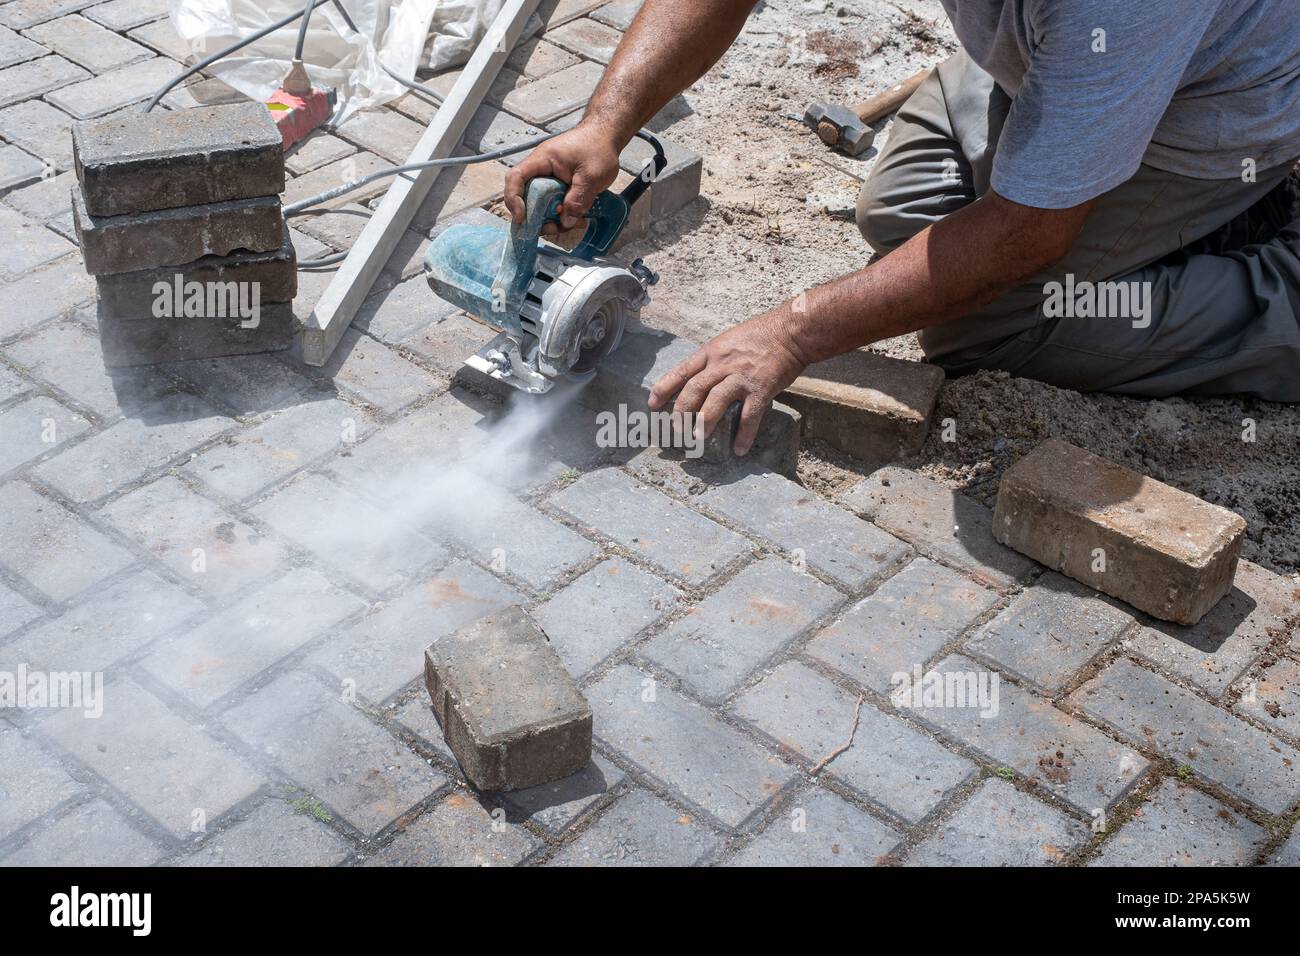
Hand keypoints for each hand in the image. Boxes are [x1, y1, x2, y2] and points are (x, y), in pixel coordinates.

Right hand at [504, 121, 621, 231]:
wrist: (606, 137)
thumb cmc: (598, 148)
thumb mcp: (591, 176)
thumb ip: (578, 199)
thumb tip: (565, 222)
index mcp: (542, 160)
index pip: (516, 178)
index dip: (513, 199)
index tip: (522, 218)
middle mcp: (540, 170)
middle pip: (527, 197)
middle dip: (537, 217)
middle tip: (553, 228)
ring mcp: (548, 180)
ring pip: (541, 206)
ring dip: (553, 220)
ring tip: (573, 223)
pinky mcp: (557, 188)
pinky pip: (553, 206)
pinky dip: (563, 216)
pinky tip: (578, 219)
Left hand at [648, 311, 807, 456]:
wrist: (790, 333)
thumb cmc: (760, 336)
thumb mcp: (727, 341)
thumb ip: (713, 359)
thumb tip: (698, 378)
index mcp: (711, 352)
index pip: (681, 371)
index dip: (664, 388)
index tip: (652, 403)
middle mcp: (722, 364)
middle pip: (694, 389)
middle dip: (681, 412)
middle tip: (676, 430)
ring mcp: (741, 377)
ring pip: (716, 401)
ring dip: (705, 422)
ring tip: (698, 439)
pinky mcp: (761, 389)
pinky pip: (749, 415)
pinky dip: (743, 434)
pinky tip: (739, 449)